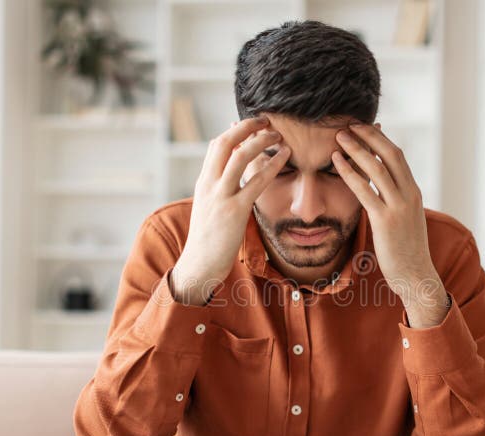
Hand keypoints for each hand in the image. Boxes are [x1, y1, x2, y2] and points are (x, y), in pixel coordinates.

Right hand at [170, 117, 289, 304]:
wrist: (199, 265)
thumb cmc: (208, 240)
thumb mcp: (208, 208)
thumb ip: (218, 190)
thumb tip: (231, 177)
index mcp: (203, 183)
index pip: (215, 146)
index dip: (235, 130)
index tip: (253, 125)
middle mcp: (209, 185)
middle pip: (224, 143)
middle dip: (246, 126)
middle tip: (267, 120)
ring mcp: (220, 197)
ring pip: (239, 156)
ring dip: (260, 140)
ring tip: (278, 134)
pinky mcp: (234, 211)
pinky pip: (256, 181)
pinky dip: (272, 165)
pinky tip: (285, 156)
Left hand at [332, 123, 449, 326]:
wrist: (416, 276)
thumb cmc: (406, 251)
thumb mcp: (405, 220)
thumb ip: (394, 202)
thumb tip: (380, 190)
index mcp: (414, 192)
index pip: (398, 156)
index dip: (380, 139)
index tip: (363, 128)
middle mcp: (409, 194)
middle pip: (390, 154)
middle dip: (369, 135)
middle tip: (349, 124)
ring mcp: (399, 207)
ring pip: (377, 167)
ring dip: (356, 148)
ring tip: (339, 137)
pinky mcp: (385, 220)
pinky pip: (365, 190)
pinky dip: (349, 172)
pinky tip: (336, 162)